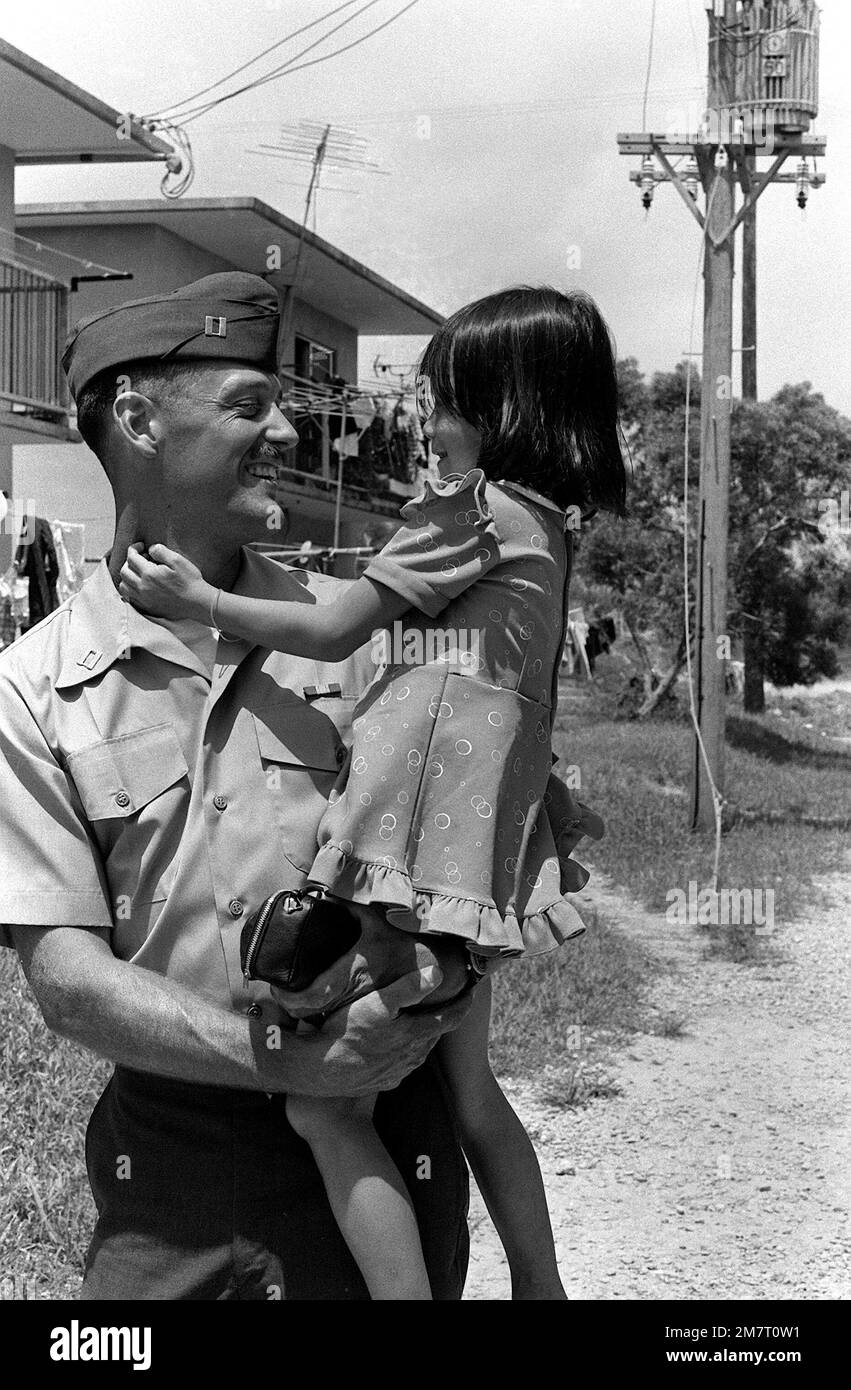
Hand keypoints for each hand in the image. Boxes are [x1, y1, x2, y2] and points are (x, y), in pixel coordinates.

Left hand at [118, 543, 212, 620]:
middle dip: (129, 561)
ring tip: (138, 572)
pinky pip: (129, 598)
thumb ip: (160, 551)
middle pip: (124, 572)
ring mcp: (143, 599)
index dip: (134, 549)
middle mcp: (142, 588)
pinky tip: (139, 585)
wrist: (197, 603)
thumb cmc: (190, 581)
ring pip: (123, 586)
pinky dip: (130, 589)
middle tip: (141, 558)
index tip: (141, 546)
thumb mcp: (178, 560)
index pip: (131, 558)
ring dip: (127, 576)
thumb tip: (150, 549)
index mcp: (149, 574)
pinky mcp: (147, 607)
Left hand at [275, 905, 447, 1018]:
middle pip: (320, 1015)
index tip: (278, 993)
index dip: (291, 999)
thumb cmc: (407, 929)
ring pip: (336, 1023)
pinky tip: (335, 1013)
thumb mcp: (375, 912)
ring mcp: (379, 1007)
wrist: (448, 953)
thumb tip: (312, 889)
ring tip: (305, 1007)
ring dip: (319, 1017)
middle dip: (299, 1011)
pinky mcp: (389, 1015)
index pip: (316, 994)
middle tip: (286, 1001)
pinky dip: (342, 1021)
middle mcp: (368, 991)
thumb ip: (344, 901)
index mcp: (360, 966)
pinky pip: (357, 1025)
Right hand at [282, 967, 473, 1097]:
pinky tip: (392, 1043)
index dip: (463, 1003)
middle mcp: (413, 1056)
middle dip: (443, 1016)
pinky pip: (402, 1064)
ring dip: (423, 1034)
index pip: (451, 1018)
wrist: (320, 1071)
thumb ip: (408, 987)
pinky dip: (404, 1050)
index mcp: (416, 1034)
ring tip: (419, 1018)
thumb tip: (438, 972)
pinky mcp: (385, 1082)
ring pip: (420, 1050)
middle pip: (436, 1033)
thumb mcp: (377, 1003)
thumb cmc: (346, 1031)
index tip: (471, 991)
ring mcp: (399, 1072)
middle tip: (447, 999)